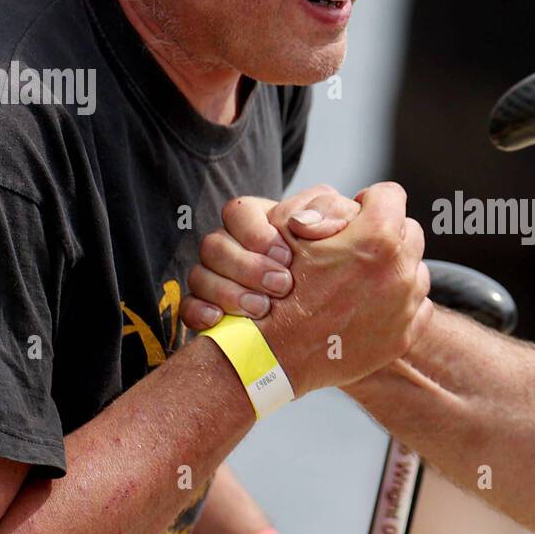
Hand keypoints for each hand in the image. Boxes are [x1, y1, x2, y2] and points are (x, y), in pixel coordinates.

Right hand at [185, 183, 431, 393]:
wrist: (275, 354)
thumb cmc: (277, 289)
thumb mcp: (291, 233)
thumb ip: (327, 209)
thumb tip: (355, 207)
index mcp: (377, 238)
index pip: (391, 195)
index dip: (370, 200)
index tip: (357, 212)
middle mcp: (400, 271)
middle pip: (410, 231)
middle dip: (387, 234)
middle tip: (359, 246)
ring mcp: (405, 306)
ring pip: (416, 269)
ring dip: (395, 268)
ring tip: (363, 279)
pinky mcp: (403, 335)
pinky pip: (417, 305)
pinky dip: (398, 302)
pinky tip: (369, 306)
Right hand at [187, 186, 361, 316]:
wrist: (340, 306)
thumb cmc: (342, 258)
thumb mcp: (346, 227)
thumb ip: (330, 212)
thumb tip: (300, 222)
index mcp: (260, 219)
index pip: (237, 211)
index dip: (256, 232)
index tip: (286, 256)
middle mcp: (233, 245)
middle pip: (214, 245)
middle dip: (246, 267)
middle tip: (281, 286)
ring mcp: (218, 277)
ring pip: (200, 276)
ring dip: (228, 292)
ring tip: (261, 309)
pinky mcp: (211, 308)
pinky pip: (189, 308)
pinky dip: (201, 314)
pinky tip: (222, 323)